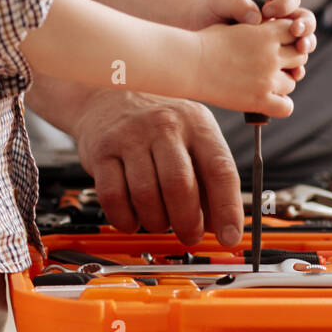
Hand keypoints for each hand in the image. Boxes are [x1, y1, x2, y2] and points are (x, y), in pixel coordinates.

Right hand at [72, 86, 244, 247]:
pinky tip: (133, 217)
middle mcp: (164, 125)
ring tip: (160, 221)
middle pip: (180, 185)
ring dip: (156, 222)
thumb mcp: (194, 138)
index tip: (230, 236)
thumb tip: (222, 226)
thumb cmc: (158, 123)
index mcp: (197, 124)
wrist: (110, 95)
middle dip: (188, 222)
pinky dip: (125, 219)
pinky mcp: (102, 151)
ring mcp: (130, 136)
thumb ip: (210, 180)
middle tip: (190, 235)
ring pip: (146, 195)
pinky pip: (113, 197)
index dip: (227, 208)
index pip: (220, 169)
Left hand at [185, 0, 316, 81]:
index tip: (268, 12)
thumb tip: (258, 17)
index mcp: (270, 1)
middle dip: (305, 28)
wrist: (198, 34)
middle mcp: (280, 21)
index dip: (286, 4)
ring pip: (302, 46)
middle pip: (305, 22)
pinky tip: (290, 74)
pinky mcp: (275, 63)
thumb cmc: (210, 12)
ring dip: (304, 49)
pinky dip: (294, 70)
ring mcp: (279, 43)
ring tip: (299, 51)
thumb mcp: (221, 3)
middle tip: (296, 32)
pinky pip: (291, 67)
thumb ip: (238, 4)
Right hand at [192, 16, 304, 113]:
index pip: (295, 32)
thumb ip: (255, 28)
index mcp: (266, 33)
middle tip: (274, 65)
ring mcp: (267, 79)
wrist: (188, 63)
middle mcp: (271, 55)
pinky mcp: (259, 100)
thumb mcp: (233, 26)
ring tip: (264, 82)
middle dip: (289, 60)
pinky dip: (281, 105)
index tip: (279, 43)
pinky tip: (269, 102)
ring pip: (292, 82)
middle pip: (299, 57)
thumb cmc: (204, 42)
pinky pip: (286, 107)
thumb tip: (263, 27)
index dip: (288, 38)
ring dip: (282, 82)